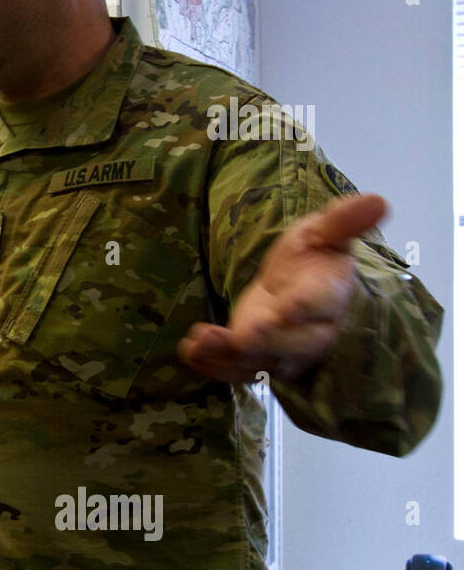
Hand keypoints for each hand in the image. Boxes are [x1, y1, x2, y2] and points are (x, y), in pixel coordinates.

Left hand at [179, 194, 386, 382]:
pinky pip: (234, 369)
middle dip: (267, 342)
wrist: (298, 285)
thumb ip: (344, 221)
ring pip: (258, 362)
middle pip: (291, 345)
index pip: (319, 304)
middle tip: (244, 336)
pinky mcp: (254, 359)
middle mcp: (309, 332)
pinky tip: (189, 352)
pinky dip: (211, 364)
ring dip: (227, 355)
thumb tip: (379, 200)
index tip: (287, 307)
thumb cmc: (314, 257)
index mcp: (328, 296)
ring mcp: (280, 351)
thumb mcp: (324, 232)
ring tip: (200, 342)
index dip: (303, 307)